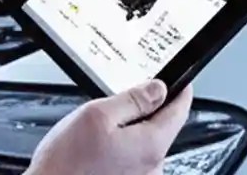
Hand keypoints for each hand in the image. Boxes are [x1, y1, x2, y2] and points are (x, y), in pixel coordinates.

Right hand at [26, 80, 192, 174]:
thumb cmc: (67, 162)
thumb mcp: (96, 115)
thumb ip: (132, 100)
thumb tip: (158, 89)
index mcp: (150, 145)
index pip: (179, 111)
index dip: (179, 91)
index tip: (180, 81)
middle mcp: (153, 167)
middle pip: (161, 127)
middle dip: (145, 111)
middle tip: (117, 105)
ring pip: (146, 143)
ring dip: (131, 131)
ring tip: (99, 132)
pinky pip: (135, 158)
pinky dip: (122, 148)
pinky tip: (99, 148)